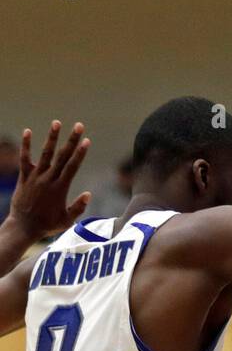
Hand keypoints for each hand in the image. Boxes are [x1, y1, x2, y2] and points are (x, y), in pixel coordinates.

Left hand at [6, 121, 90, 241]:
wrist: (24, 227)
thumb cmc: (47, 226)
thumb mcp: (67, 220)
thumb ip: (78, 208)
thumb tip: (88, 194)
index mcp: (60, 189)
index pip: (73, 167)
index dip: (80, 153)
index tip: (87, 141)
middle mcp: (48, 179)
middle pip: (63, 156)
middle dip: (72, 140)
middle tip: (79, 126)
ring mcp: (35, 177)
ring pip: (45, 153)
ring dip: (52, 137)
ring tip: (57, 122)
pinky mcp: (24, 177)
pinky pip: (24, 158)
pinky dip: (26, 145)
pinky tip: (28, 131)